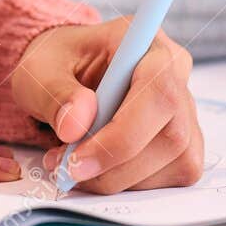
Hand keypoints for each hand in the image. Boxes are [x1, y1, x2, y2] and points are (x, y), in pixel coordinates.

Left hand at [11, 20, 201, 193]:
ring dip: (117, 177)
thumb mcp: (39, 70)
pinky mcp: (185, 142)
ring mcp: (186, 109)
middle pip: (172, 135)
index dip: (123, 135)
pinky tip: (100, 169)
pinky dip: (128, 183)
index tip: (77, 159)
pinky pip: (171, 177)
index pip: (158, 91)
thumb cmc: (58, 64)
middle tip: (66, 168)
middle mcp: (176, 72)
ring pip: (174, 162)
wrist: (67, 73)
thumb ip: (55, 93)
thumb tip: (76, 125)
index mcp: (146, 42)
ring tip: (73, 163)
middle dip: (114, 166)